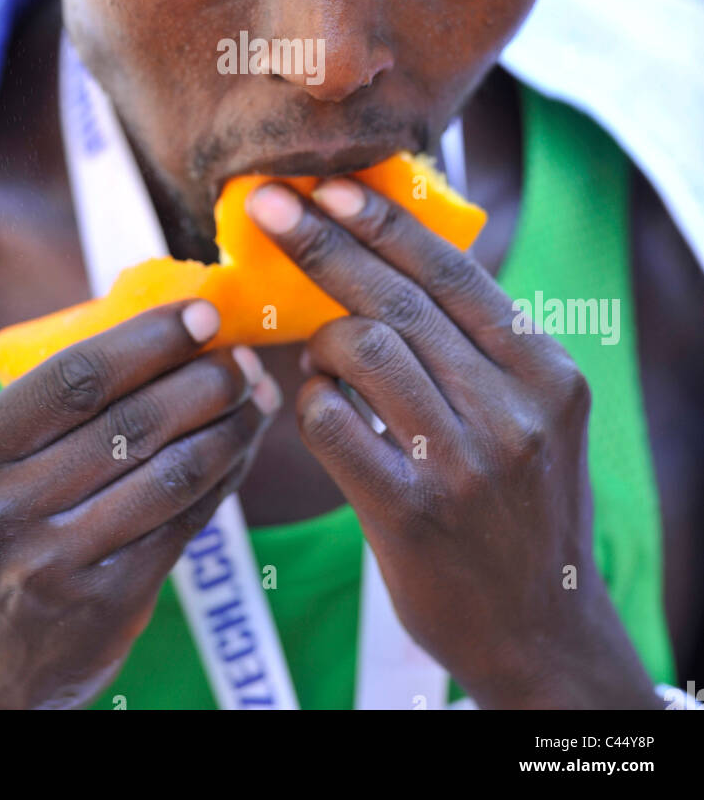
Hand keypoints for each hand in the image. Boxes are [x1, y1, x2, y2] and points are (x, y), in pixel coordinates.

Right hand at [0, 301, 279, 709]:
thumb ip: (49, 412)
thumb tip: (163, 335)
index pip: (74, 377)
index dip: (150, 339)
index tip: (203, 313)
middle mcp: (0, 511)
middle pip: (132, 420)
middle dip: (206, 380)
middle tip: (245, 358)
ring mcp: (52, 564)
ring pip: (171, 471)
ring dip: (230, 427)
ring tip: (258, 399)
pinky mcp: (103, 605)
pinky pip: (184, 523)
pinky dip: (223, 478)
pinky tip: (240, 451)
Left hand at [246, 178, 661, 709]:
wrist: (535, 626)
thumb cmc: (516, 500)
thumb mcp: (531, 413)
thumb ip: (476, 343)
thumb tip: (381, 250)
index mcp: (545, 371)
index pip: (452, 271)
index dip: (381, 221)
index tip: (326, 186)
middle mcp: (514, 411)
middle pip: (397, 298)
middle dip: (321, 242)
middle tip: (266, 205)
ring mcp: (465, 463)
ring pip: (360, 348)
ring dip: (321, 340)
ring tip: (321, 356)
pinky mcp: (411, 513)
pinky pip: (330, 421)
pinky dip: (310, 401)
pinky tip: (319, 407)